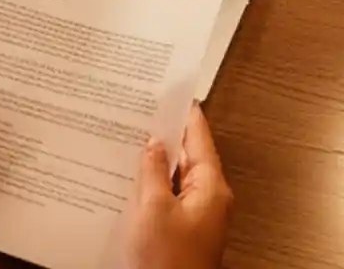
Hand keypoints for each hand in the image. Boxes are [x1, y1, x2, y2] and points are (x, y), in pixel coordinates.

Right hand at [128, 105, 232, 268]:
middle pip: (190, 157)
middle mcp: (210, 198)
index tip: (174, 92)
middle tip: (143, 113)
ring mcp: (198, 216)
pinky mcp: (184, 232)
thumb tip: (154, 144)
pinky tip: (134, 181)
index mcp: (211, 186)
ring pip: (178, 179)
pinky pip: (171, 199)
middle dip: (166, 136)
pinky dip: (155, 187)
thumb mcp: (154, 209)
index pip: (200, 138)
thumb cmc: (168, 262)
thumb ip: (153, 172)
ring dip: (158, 163)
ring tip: (132, 140)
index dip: (185, 114)